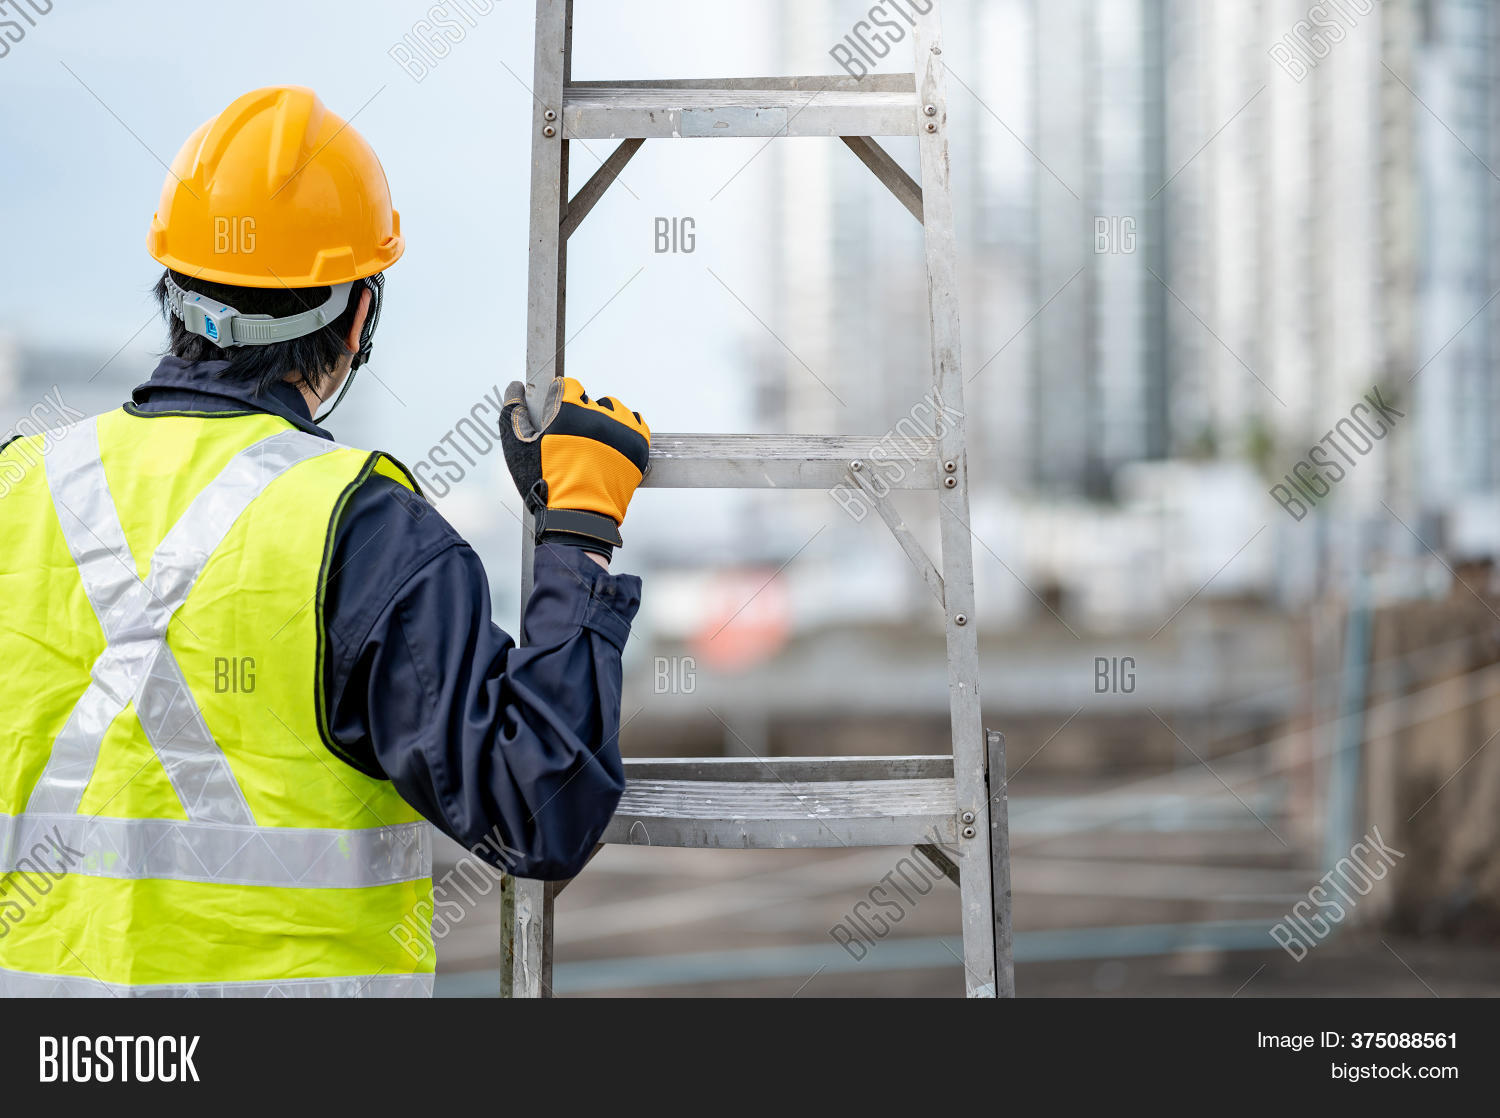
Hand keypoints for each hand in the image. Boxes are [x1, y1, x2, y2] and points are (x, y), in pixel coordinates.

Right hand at [499, 377, 649, 560]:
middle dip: (581, 414)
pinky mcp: (638, 445)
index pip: (568, 386)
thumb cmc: (545, 485)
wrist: (578, 518)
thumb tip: (515, 386)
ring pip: (614, 409)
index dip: (559, 400)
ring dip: (605, 419)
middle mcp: (598, 415)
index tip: (557, 417)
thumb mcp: (517, 448)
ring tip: (594, 443)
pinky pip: (636, 423)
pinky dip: (625, 429)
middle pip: (590, 400)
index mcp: (569, 410)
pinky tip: (613, 444)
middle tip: (573, 441)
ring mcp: (622, 430)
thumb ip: (512, 412)